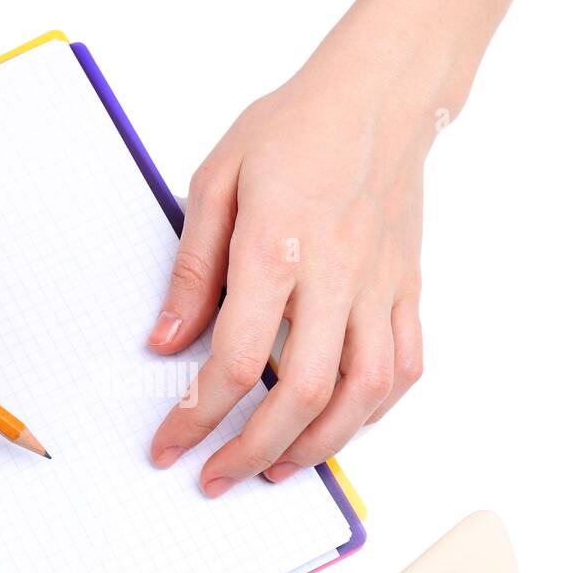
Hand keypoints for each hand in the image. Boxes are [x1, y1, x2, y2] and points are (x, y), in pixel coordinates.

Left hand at [147, 60, 429, 496]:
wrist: (380, 95)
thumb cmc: (296, 129)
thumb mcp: (216, 181)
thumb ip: (192, 270)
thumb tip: (165, 342)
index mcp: (275, 246)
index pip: (233, 359)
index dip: (195, 416)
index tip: (168, 445)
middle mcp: (334, 276)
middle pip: (299, 393)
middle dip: (252, 451)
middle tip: (217, 477)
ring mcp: (379, 287)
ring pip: (360, 394)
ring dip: (316, 447)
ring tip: (276, 469)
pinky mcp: (407, 289)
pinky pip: (403, 368)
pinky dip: (373, 412)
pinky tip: (340, 426)